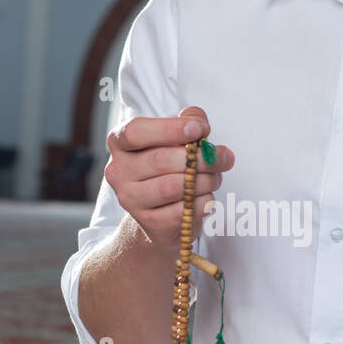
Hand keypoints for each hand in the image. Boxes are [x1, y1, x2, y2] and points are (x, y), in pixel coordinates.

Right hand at [105, 104, 233, 250]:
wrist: (159, 216)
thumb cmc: (168, 169)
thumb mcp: (176, 139)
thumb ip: (189, 121)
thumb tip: (199, 122)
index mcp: (120, 143)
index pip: (136, 132)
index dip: (169, 129)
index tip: (198, 129)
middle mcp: (118, 171)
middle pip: (161, 160)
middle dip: (200, 157)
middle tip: (224, 156)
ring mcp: (130, 199)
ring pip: (173, 187)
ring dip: (205, 180)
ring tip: (215, 177)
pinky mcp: (148, 222)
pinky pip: (183, 210)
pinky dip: (203, 202)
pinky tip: (206, 197)